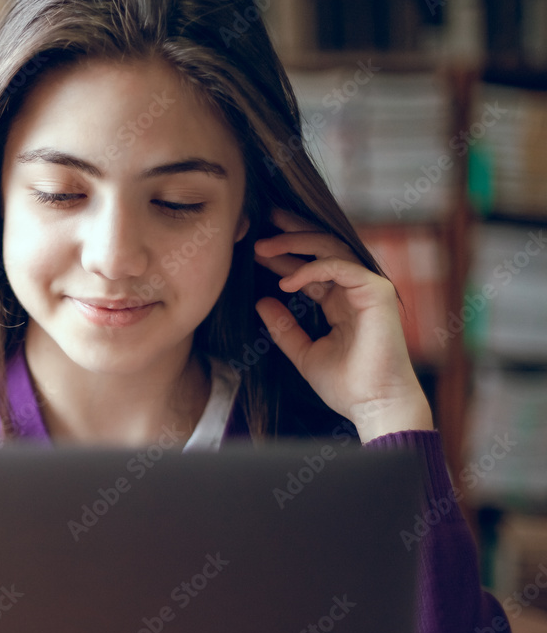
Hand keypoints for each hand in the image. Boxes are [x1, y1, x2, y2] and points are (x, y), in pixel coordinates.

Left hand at [252, 210, 433, 442]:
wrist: (374, 405)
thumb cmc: (346, 386)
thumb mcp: (304, 352)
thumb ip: (284, 327)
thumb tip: (261, 301)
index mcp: (341, 302)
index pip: (311, 268)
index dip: (284, 257)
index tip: (255, 251)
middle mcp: (356, 290)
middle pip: (322, 248)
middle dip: (290, 234)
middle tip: (259, 227)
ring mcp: (369, 287)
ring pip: (330, 248)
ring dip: (294, 243)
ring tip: (262, 247)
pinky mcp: (377, 290)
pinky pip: (340, 266)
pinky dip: (311, 269)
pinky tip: (285, 281)